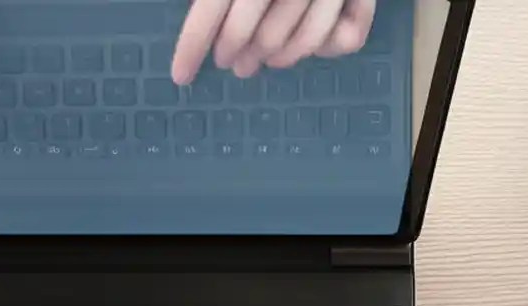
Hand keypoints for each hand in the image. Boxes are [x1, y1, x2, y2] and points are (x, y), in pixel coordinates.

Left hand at [172, 0, 377, 83]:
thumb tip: (198, 9)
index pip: (212, 7)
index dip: (193, 44)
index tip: (181, 75)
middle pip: (250, 30)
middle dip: (232, 53)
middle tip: (227, 63)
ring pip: (296, 41)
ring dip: (273, 58)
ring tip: (258, 60)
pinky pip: (346, 39)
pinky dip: (322, 49)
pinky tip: (304, 45)